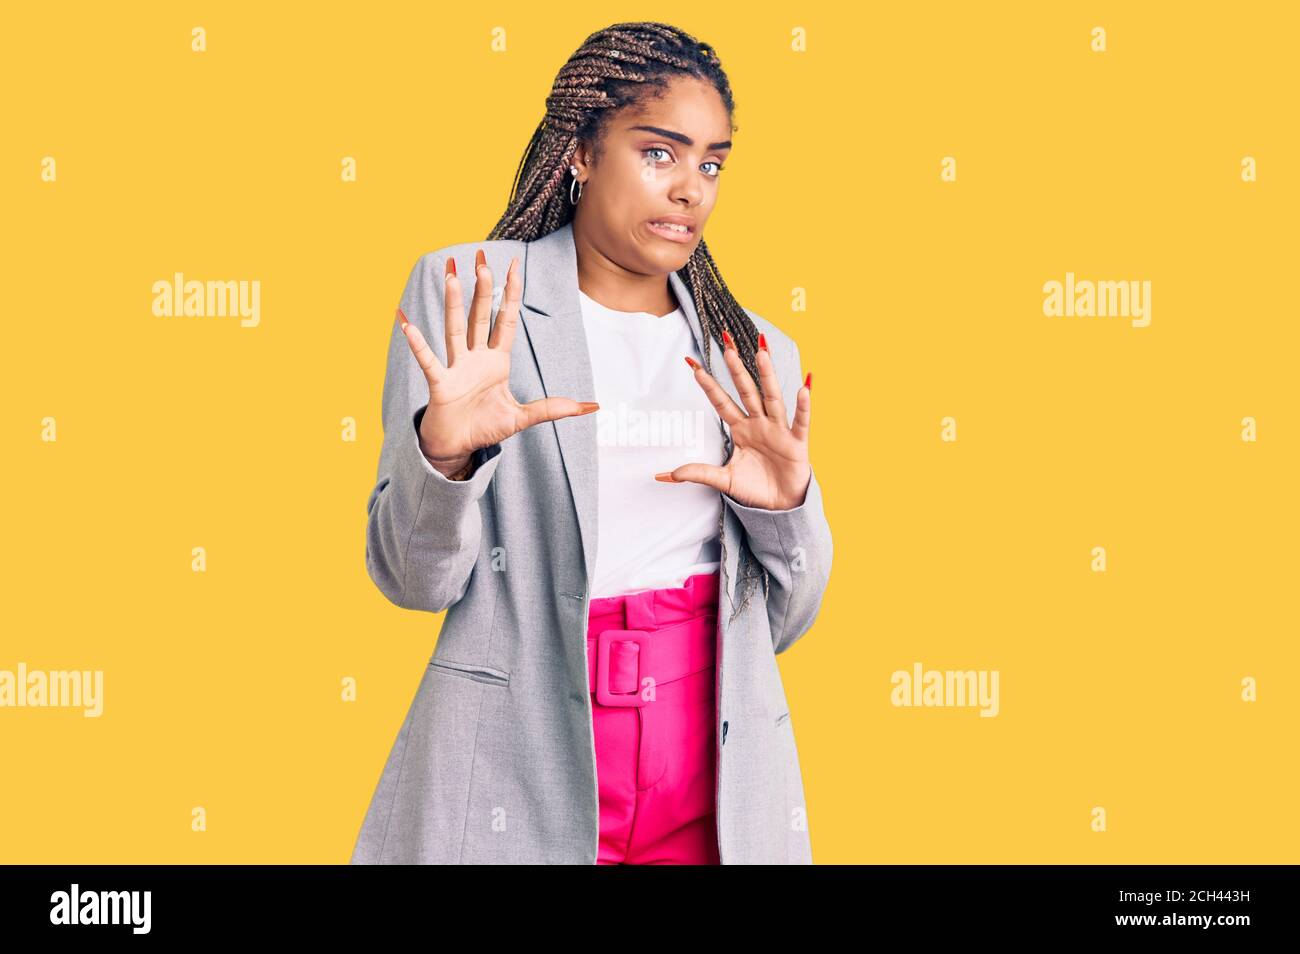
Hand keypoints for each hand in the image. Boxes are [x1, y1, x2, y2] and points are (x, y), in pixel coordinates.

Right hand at [397, 251, 598, 472]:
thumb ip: (554, 408)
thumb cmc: (486, 427)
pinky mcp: (440, 384)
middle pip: (479, 317)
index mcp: (497, 361)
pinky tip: (407, 322)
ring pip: (455, 329)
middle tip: (483, 259)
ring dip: (454, 303)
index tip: (514, 266)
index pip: (505, 320)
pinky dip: (418, 343)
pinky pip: (428, 360)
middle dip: (482, 289)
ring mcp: (456, 368)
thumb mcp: (523, 417)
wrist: (457, 447)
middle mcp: (476, 358)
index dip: (510, 295)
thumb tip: (592, 407)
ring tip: (452, 275)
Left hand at [656, 331, 811, 510]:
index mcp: (741, 429)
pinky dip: (803, 406)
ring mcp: (778, 430)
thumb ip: (698, 473)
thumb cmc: (755, 488)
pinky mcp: (796, 443)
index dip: (708, 385)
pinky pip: (800, 422)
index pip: (721, 402)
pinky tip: (802, 388)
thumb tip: (664, 475)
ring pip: (771, 398)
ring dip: (767, 376)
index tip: (693, 366)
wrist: (781, 506)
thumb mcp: (723, 480)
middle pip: (745, 391)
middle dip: (736, 370)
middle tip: (727, 347)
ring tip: (761, 353)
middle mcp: (759, 423)